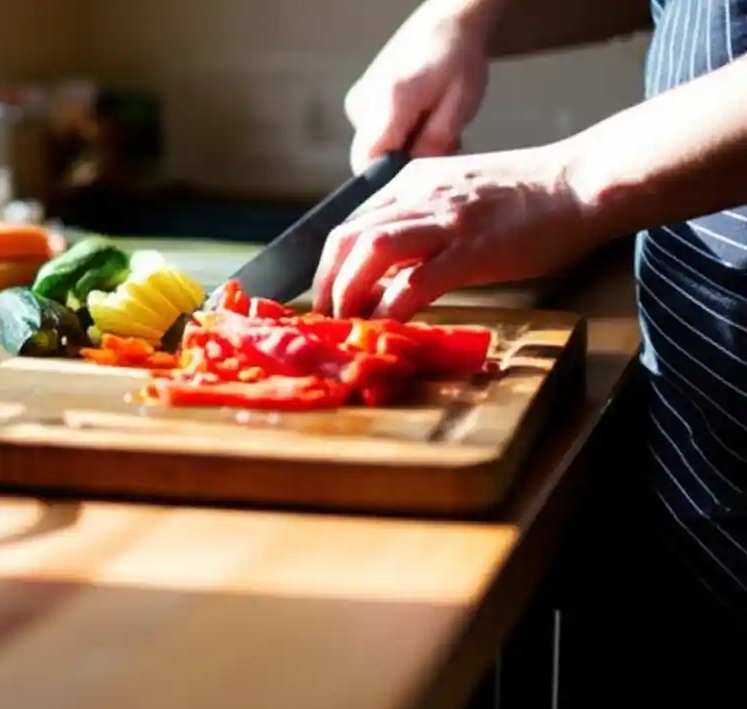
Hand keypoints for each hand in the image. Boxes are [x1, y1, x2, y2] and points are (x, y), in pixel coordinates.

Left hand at [313, 143, 594, 319]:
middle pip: (347, 236)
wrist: (585, 181)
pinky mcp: (472, 249)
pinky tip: (386, 325)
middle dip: (326, 281)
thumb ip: (423, 218)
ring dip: (349, 292)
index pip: (352, 221)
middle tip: (325, 316)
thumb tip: (393, 264)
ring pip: (370, 251)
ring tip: (347, 324)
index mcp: (414, 180)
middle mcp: (420, 195)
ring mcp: (446, 221)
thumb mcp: (459, 193)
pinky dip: (391, 307)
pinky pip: (415, 281)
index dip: (331, 263)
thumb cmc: (530, 195)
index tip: (328, 294)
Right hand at [345, 1, 494, 171]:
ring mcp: (357, 102)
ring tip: (431, 126)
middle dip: (402, 164)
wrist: (444, 24)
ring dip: (401, 149)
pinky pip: (372, 135)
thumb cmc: (458, 59)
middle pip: (369, 159)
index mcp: (390, 102)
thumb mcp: (459, 106)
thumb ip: (435, 144)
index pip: (368, 163)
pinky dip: (395, 136)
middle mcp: (364, 104)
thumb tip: (415, 176)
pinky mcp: (357, 102)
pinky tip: (417, 118)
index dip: (390, 179)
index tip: (418, 176)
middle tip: (438, 146)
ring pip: (373, 149)